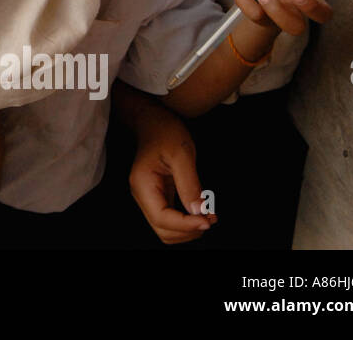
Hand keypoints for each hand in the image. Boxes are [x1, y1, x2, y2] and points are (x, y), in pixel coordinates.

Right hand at [129, 111, 214, 244]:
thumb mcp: (182, 154)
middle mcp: (142, 195)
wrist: (153, 121)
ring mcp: (148, 197)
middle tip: (210, 218)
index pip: (162, 218)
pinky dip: (186, 222)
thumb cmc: (164, 131)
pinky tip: (201, 212)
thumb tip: (200, 212)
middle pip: (163, 230)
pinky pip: (170, 220)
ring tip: (207, 216)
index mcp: (143, 184)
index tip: (208, 220)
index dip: (186, 224)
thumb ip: (190, 185)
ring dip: (187, 230)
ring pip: (166, 230)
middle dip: (188, 230)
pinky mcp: (158, 196)